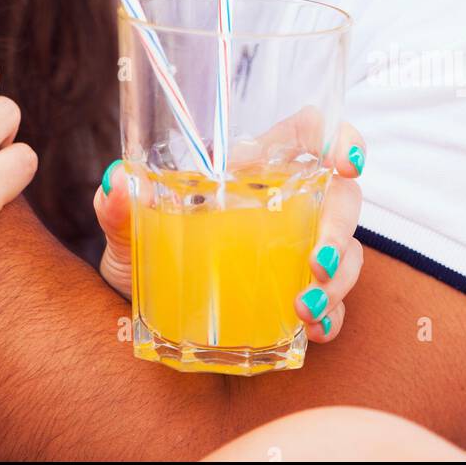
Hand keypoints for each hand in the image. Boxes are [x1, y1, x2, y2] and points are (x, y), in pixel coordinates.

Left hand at [94, 121, 364, 344]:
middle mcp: (284, 204)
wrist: (139, 311)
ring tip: (305, 308)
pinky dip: (332, 317)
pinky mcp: (297, 294)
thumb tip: (116, 183)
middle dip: (340, 229)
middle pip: (342, 198)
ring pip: (349, 251)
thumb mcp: (126, 231)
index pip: (306, 134)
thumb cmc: (142, 252)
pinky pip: (337, 303)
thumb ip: (117, 207)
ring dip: (339, 280)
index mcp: (250, 171)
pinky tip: (312, 330)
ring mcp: (296, 250)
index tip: (346, 163)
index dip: (337, 137)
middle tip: (317, 264)